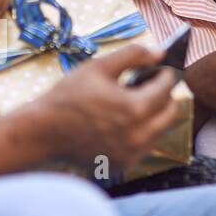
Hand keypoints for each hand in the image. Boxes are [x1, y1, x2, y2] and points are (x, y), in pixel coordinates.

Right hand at [34, 43, 185, 170]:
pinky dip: (143, 133)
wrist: (43, 132)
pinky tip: (124, 123)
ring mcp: (132, 153)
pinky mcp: (123, 164)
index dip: (166, 75)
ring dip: (156, 115)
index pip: (166, 88)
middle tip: (153, 86)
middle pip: (171, 113)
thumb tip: (160, 52)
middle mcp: (138, 135)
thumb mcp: (98, 67)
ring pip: (161, 131)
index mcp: (134, 108)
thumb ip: (132, 55)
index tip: (162, 69)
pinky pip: (146, 147)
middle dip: (166, 96)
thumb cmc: (68, 96)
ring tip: (137, 103)